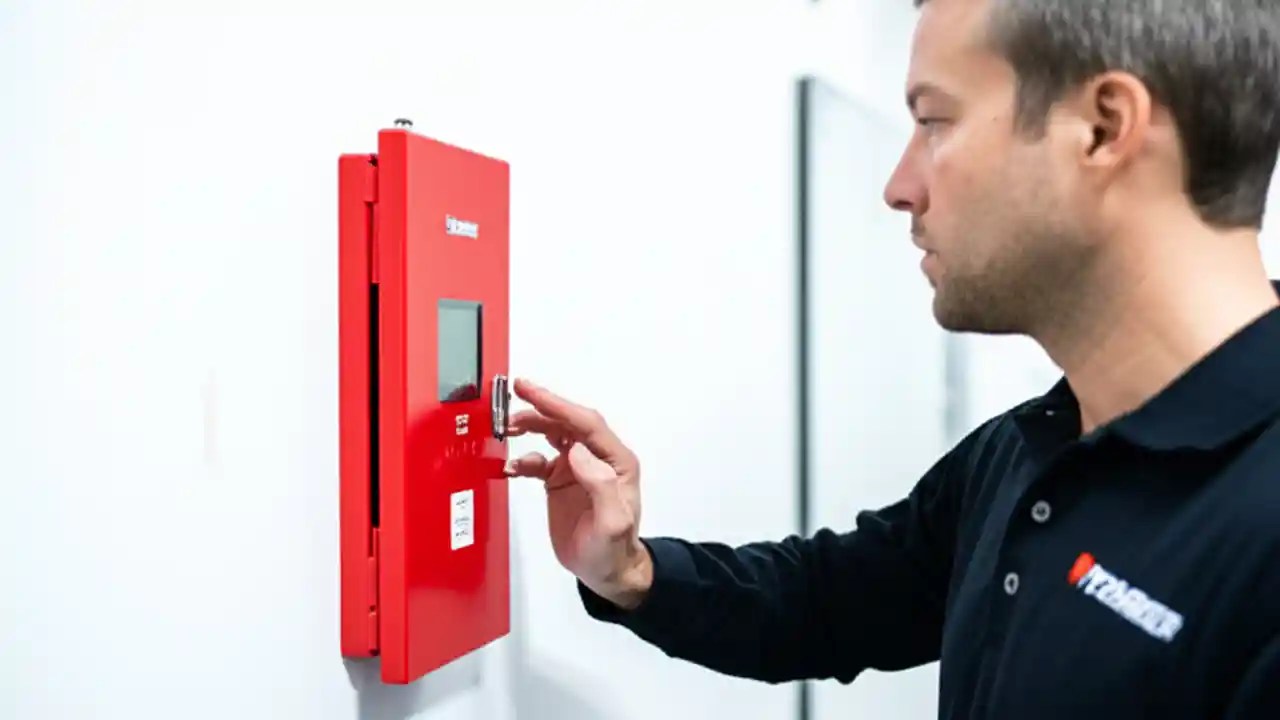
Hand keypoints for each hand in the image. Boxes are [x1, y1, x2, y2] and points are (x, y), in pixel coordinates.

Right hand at [503, 378, 651, 608]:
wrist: (605, 571)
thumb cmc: (614, 550)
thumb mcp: (612, 522)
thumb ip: (599, 485)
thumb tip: (578, 451)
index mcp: (615, 461)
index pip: (586, 423)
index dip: (559, 405)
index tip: (533, 393)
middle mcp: (597, 459)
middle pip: (568, 422)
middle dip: (541, 407)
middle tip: (516, 394)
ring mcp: (578, 467)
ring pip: (553, 434)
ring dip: (531, 426)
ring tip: (508, 426)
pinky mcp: (561, 480)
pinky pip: (539, 460)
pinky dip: (523, 459)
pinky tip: (511, 466)